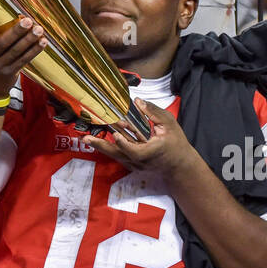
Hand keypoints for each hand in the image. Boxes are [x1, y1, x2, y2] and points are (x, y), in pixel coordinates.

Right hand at [0, 12, 46, 99]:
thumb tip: (6, 13)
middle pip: (0, 44)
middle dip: (16, 32)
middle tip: (27, 21)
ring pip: (15, 52)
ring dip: (28, 40)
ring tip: (38, 29)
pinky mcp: (9, 73)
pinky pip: (23, 60)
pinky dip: (34, 50)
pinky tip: (42, 41)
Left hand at [83, 99, 201, 181]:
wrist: (179, 165)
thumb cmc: (176, 143)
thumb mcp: (170, 123)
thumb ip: (153, 112)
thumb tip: (137, 102)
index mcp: (151, 152)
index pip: (135, 150)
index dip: (124, 143)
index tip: (116, 134)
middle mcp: (141, 161)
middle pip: (118, 154)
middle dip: (102, 146)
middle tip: (86, 139)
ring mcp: (135, 164)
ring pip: (116, 155)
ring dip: (101, 146)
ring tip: (86, 138)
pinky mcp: (132, 163)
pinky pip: (118, 154)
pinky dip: (108, 146)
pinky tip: (97, 139)